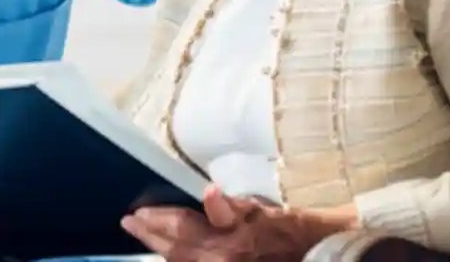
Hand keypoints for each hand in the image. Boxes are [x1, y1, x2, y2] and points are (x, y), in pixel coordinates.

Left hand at [121, 185, 352, 261]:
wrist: (319, 255)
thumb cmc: (293, 229)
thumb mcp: (263, 212)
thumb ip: (231, 207)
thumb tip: (211, 194)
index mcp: (229, 244)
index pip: (181, 229)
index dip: (157, 220)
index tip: (136, 214)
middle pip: (175, 249)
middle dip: (151, 235)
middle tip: (130, 223)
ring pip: (181, 261)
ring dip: (161, 247)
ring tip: (144, 232)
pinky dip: (179, 257)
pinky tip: (171, 251)